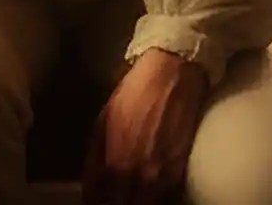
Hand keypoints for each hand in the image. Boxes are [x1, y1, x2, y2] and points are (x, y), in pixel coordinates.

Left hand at [83, 48, 208, 204]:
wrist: (171, 78)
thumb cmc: (133, 95)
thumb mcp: (102, 123)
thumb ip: (95, 159)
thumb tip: (91, 184)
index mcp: (112, 165)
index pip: (97, 201)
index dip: (95, 202)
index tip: (96, 199)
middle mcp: (135, 178)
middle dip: (113, 203)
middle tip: (110, 197)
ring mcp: (160, 180)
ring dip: (132, 201)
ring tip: (127, 195)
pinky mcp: (180, 174)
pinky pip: (165, 199)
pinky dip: (155, 199)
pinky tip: (147, 193)